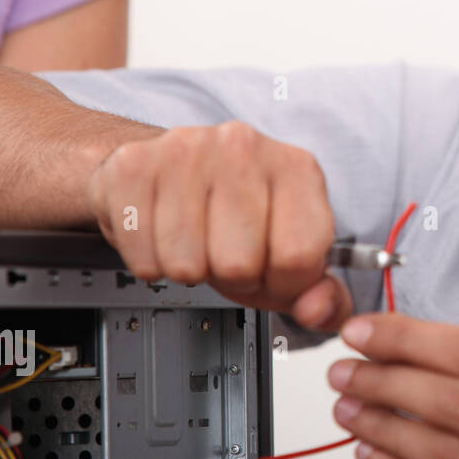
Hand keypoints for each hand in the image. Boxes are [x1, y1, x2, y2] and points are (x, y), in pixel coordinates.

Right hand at [85, 120, 351, 329]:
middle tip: (227, 254)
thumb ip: (324, 293)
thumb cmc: (236, 211)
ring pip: (187, 265)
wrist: (167, 164)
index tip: (273, 272)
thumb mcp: (293, 248)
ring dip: (191, 270)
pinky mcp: (135, 167)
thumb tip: (319, 311)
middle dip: (233, 279)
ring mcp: (187, 151)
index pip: (299, 256)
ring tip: (198, 242)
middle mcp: (244, 147)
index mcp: (296, 168)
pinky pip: (144, 257)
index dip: (283, 285)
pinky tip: (164, 233)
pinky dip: (152, 262)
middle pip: (239, 265)